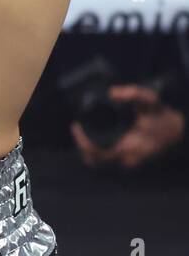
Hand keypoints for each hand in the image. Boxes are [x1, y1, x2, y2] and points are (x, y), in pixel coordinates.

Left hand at [70, 85, 185, 168]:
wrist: (182, 132)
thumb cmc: (165, 118)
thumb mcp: (152, 102)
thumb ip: (134, 94)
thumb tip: (112, 92)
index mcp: (130, 149)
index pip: (97, 154)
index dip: (83, 142)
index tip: (76, 126)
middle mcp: (128, 160)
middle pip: (94, 161)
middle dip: (83, 146)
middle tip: (78, 128)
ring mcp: (129, 163)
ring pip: (100, 163)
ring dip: (89, 150)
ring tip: (83, 133)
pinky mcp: (129, 161)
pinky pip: (107, 161)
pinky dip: (98, 153)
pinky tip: (93, 140)